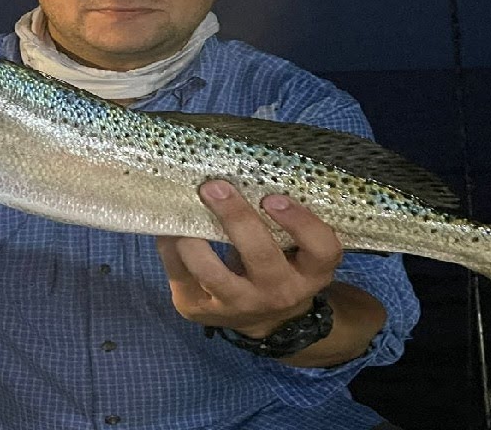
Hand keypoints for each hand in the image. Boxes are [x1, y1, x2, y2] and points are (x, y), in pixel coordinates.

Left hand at [156, 180, 343, 337]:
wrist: (265, 320)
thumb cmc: (280, 265)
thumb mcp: (296, 250)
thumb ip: (280, 221)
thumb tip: (239, 170)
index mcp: (311, 272)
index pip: (321, 248)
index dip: (300, 222)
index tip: (273, 197)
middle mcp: (279, 292)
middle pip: (261, 256)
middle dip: (236, 218)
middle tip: (214, 187)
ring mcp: (239, 305)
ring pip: (214, 274)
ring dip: (194, 241)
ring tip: (181, 214)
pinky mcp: (203, 310)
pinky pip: (182, 277)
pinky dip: (170, 249)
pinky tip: (168, 229)